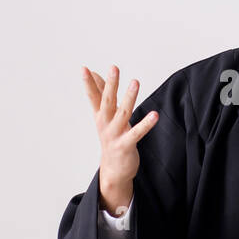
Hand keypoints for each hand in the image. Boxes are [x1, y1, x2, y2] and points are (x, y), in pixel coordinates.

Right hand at [81, 64, 157, 212]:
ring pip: (123, 113)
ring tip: (135, 82)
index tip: (84, 68)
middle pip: (107, 102)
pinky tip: (155, 115)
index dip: (88, 83)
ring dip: (129, 98)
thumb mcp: (103, 116)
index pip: (93, 96)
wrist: (113, 170)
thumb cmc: (111, 137)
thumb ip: (100, 94)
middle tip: (114, 68)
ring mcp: (115, 135)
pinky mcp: (126, 145)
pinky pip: (137, 133)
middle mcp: (105, 124)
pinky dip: (146, 124)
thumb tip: (94, 74)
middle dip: (110, 85)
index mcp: (100, 116)